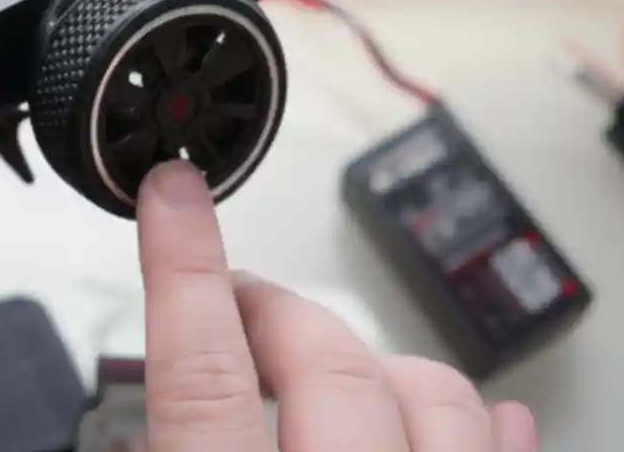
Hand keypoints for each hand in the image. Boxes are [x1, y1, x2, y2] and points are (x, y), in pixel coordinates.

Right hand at [135, 161, 538, 451]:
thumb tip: (142, 430)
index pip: (202, 378)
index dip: (184, 270)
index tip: (174, 194)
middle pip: (326, 365)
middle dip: (276, 310)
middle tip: (241, 302)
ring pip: (434, 398)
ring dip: (378, 365)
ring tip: (334, 371)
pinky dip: (481, 427)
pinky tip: (476, 414)